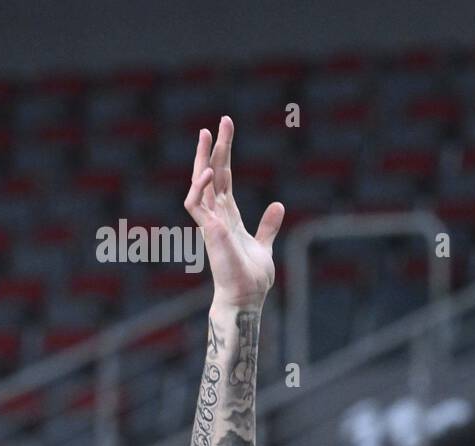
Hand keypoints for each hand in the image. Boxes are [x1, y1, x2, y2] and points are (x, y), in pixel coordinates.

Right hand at [184, 116, 284, 308]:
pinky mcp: (209, 231)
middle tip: (220, 121)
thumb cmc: (250, 276)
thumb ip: (268, 225)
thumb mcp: (265, 244)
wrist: (246, 297)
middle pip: (213, 173)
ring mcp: (210, 222)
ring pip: (200, 182)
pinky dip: (201, 187)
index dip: (224, 154)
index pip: (224, 178)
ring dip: (202, 158)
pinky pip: (196, 204)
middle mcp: (217, 215)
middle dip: (215, 147)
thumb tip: (278, 204)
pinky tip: (211, 171)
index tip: (225, 130)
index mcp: (228, 216)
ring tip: (207, 134)